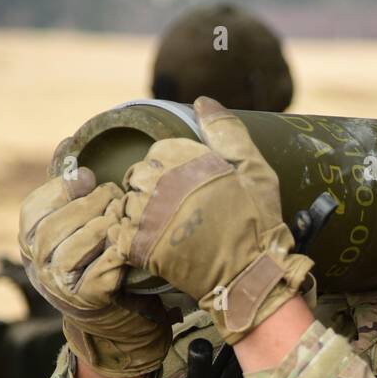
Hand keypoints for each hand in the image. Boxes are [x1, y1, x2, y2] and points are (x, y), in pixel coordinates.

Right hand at [19, 166, 172, 377]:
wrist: (121, 317)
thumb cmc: (101, 262)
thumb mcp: (81, 225)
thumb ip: (73, 192)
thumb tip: (71, 154)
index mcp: (30, 243)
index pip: (33, 210)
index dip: (62, 190)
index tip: (90, 178)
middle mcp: (37, 267)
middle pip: (53, 228)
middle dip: (88, 205)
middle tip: (115, 194)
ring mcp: (58, 288)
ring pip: (71, 250)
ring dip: (101, 227)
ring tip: (122, 215)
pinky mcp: (86, 303)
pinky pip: (98, 273)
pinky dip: (115, 255)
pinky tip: (128, 245)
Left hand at [108, 97, 314, 345]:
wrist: (250, 277)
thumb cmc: (257, 224)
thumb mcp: (254, 170)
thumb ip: (226, 131)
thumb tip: (202, 101)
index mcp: (184, 159)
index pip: (158, 152)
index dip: (173, 171)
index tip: (191, 191)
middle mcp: (160, 182)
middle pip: (138, 176)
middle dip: (154, 192)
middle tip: (180, 215)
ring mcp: (146, 215)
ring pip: (126, 204)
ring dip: (141, 216)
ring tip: (169, 233)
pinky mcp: (139, 246)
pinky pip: (119, 233)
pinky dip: (131, 240)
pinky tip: (154, 247)